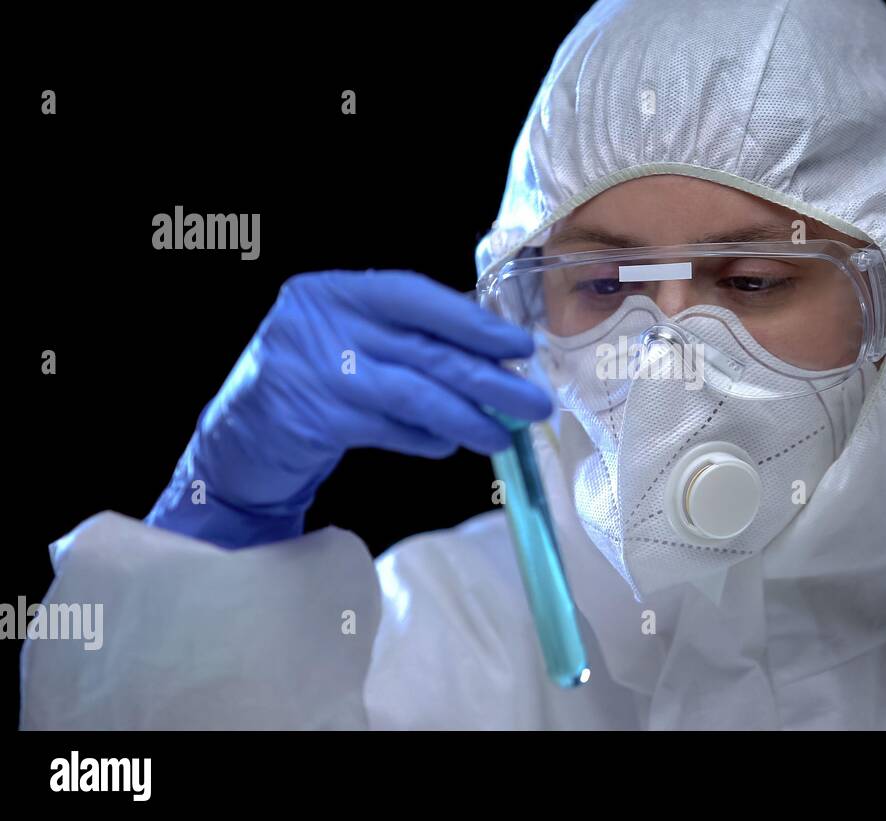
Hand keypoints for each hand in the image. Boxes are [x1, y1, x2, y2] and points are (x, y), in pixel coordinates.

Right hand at [145, 270, 550, 546]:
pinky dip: (425, 439)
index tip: (518, 345)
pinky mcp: (312, 421)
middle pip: (425, 348)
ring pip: (413, 393)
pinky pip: (389, 428)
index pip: (414, 295)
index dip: (471, 321)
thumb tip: (494, 357)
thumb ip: (404, 340)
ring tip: (503, 435)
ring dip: (467, 417)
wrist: (234, 444)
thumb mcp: (348, 343)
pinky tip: (449, 445)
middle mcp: (321, 322)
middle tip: (535, 401)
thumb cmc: (308, 384)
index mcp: (333, 292)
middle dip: (489, 378)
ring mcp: (313, 371)